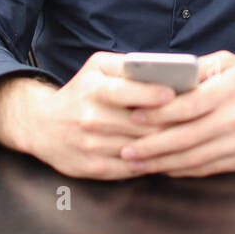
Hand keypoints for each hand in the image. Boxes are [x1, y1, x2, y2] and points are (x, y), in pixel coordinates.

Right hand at [23, 51, 177, 179]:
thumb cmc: (81, 91)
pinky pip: (130, 168)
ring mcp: (91, 145)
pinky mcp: (93, 168)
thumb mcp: (97, 67)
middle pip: (139, 125)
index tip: (173, 94)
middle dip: (168, 122)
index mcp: (94, 90)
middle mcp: (90, 118)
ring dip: (163, 145)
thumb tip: (163, 69)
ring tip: (184, 137)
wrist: (42, 124)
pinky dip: (149, 162)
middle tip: (192, 119)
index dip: (151, 94)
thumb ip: (127, 65)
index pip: (125, 92)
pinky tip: (163, 154)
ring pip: (139, 148)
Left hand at [118, 50, 234, 177]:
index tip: (131, 117)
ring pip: (194, 158)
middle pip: (184, 137)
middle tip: (125, 151)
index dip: (155, 114)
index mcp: (228, 91)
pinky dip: (184, 170)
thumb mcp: (229, 63)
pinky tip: (165, 169)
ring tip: (137, 164)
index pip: (184, 106)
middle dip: (150, 147)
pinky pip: (209, 169)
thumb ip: (196, 70)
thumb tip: (160, 78)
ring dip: (162, 163)